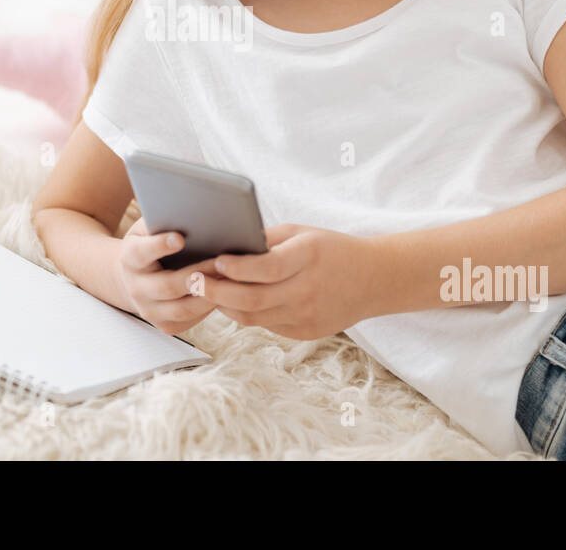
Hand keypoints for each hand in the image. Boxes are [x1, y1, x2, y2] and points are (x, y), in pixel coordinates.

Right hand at [114, 217, 224, 335]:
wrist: (135, 277)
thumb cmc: (150, 243)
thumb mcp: (149, 228)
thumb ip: (163, 218)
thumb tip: (192, 208)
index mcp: (130, 258)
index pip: (142, 252)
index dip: (159, 245)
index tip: (179, 238)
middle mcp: (136, 287)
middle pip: (167, 286)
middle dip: (197, 274)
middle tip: (221, 262)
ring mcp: (149, 310)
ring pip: (182, 309)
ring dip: (208, 295)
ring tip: (231, 280)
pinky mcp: (165, 325)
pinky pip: (190, 320)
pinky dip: (210, 308)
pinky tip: (227, 294)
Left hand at [197, 224, 375, 340]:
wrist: (374, 279)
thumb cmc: (332, 249)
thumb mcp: (302, 232)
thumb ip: (266, 241)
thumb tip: (226, 244)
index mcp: (309, 258)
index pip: (267, 268)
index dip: (238, 268)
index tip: (215, 261)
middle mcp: (308, 290)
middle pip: (253, 299)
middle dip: (217, 292)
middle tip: (191, 281)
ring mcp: (307, 316)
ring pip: (254, 318)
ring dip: (225, 305)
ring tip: (205, 292)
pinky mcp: (306, 332)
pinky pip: (266, 326)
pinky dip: (245, 314)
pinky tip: (230, 301)